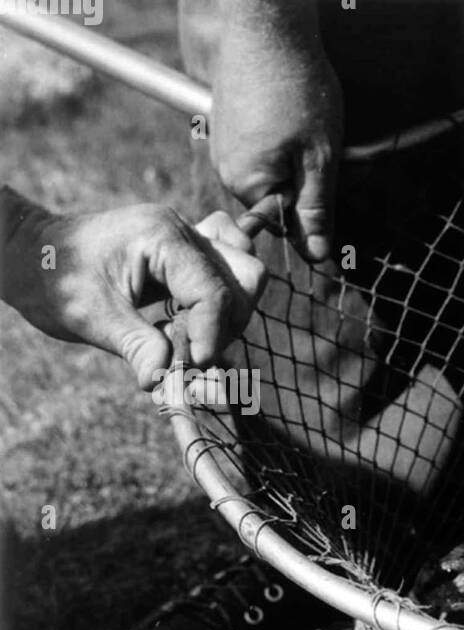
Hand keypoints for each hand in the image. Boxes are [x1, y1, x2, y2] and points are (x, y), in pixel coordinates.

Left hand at [4, 198, 265, 387]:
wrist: (32, 256)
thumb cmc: (54, 279)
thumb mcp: (91, 317)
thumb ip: (137, 347)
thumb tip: (164, 381)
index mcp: (161, 236)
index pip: (214, 289)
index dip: (212, 333)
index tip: (196, 366)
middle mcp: (183, 230)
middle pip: (246, 275)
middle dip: (227, 321)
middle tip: (193, 350)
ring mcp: (188, 237)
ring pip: (245, 271)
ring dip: (229, 311)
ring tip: (192, 336)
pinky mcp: (187, 251)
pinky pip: (229, 266)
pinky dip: (224, 295)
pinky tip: (193, 315)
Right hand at [209, 9, 342, 262]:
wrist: (266, 26)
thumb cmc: (297, 87)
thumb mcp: (320, 157)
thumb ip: (316, 209)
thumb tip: (317, 255)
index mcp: (246, 184)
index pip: (283, 227)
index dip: (310, 214)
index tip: (324, 183)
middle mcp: (226, 169)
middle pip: (276, 201)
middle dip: (302, 185)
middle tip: (318, 147)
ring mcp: (225, 145)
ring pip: (271, 175)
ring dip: (294, 162)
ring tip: (303, 125)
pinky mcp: (230, 124)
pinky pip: (261, 151)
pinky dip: (281, 142)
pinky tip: (290, 114)